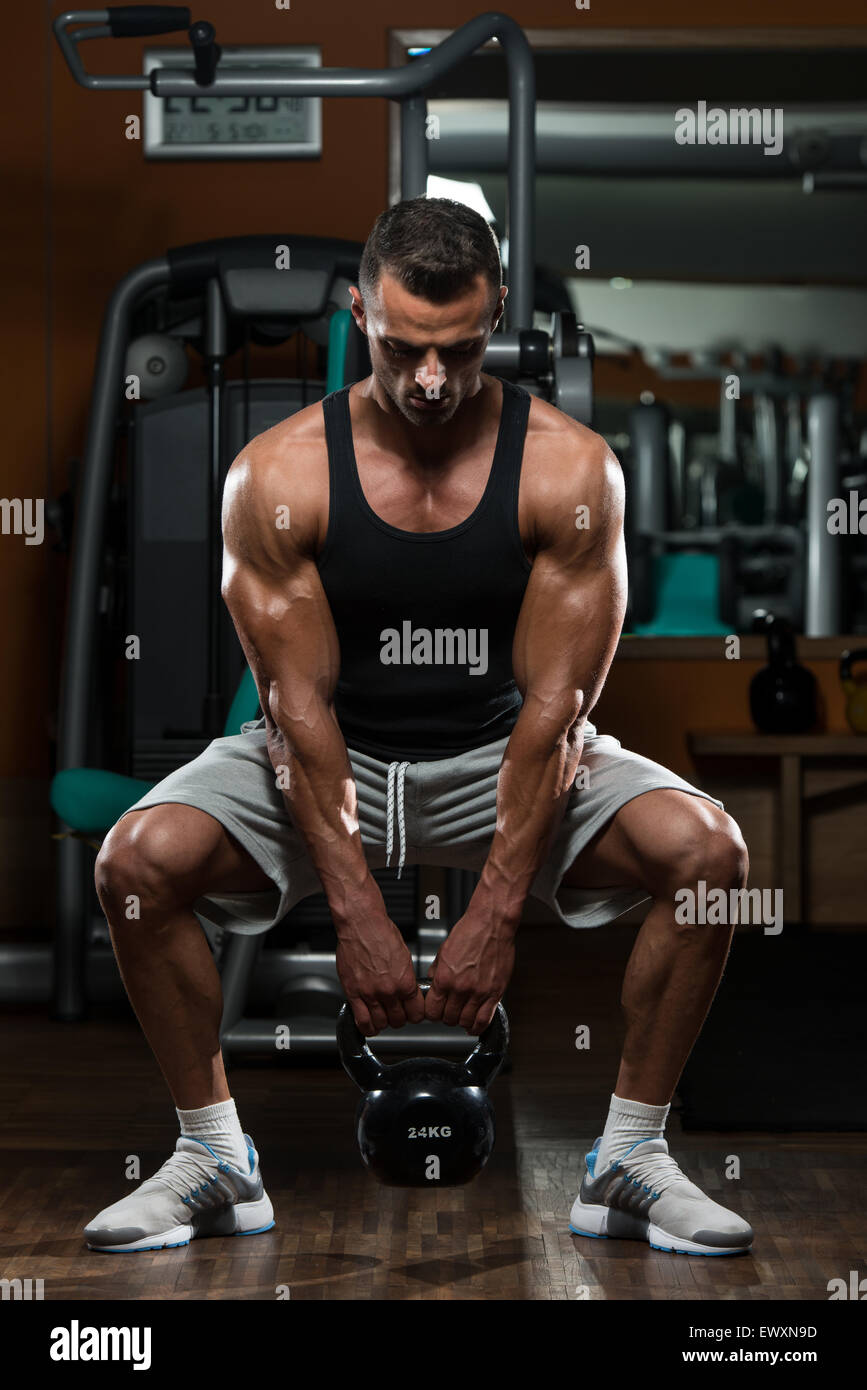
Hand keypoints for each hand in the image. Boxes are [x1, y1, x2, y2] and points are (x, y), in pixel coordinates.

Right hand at [335, 913, 424, 1035]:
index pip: (416, 1013)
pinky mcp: (353, 992)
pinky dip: (366, 1027)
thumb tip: (407, 991)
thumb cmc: (382, 933)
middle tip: (396, 1012)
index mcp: (405, 982)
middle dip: (399, 1018)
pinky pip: (361, 1020)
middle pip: (399, 1021)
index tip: (412, 1012)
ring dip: (383, 1023)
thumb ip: (405, 978)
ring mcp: (370, 993)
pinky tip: (369, 1024)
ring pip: (380, 1024)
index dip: (415, 1014)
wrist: (361, 924)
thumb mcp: (404, 956)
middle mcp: (388, 991)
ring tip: (382, 1016)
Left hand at [424, 905, 515, 1034]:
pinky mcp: (495, 992)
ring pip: (466, 1022)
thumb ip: (436, 971)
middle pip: (448, 1019)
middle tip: (449, 1012)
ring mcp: (479, 992)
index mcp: (444, 978)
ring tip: (461, 1015)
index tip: (435, 1011)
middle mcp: (461, 988)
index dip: (432, 1013)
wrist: (491, 923)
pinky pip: (485, 1019)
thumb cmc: (469, 932)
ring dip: (461, 1022)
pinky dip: (478, 1026)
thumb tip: (432, 984)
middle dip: (446, 1017)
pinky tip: (474, 1025)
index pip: (432, 1011)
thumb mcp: (443, 951)